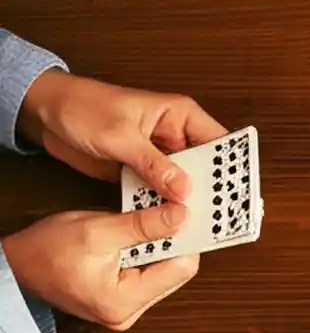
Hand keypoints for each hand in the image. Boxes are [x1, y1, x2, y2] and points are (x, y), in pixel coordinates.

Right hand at [1, 205, 198, 330]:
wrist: (16, 267)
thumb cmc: (46, 251)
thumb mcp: (97, 230)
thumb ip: (143, 225)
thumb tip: (182, 216)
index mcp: (124, 303)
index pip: (182, 268)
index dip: (184, 236)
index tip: (182, 211)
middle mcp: (129, 313)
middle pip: (176, 270)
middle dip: (169, 239)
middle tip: (161, 212)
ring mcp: (127, 309)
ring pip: (164, 269)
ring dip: (157, 243)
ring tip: (138, 225)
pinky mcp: (123, 300)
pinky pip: (150, 272)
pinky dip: (146, 251)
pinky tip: (133, 236)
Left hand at [17, 70, 227, 202]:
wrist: (46, 113)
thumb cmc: (84, 107)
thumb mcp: (121, 137)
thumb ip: (154, 164)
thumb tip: (184, 188)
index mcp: (180, 115)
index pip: (220, 141)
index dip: (233, 166)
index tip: (240, 191)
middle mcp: (175, 136)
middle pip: (206, 167)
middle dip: (211, 190)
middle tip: (221, 216)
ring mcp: (158, 155)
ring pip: (183, 183)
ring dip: (185, 202)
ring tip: (197, 224)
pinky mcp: (141, 171)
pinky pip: (159, 192)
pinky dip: (162, 206)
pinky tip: (167, 223)